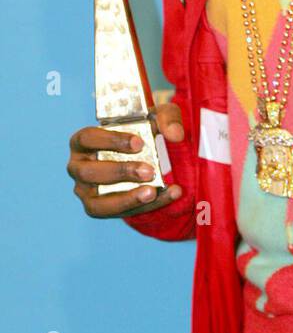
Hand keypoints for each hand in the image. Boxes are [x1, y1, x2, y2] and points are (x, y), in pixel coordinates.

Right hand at [67, 103, 185, 217]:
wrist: (148, 158)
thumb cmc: (142, 133)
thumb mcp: (156, 119)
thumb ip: (167, 119)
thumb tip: (175, 134)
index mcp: (83, 141)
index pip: (88, 138)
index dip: (111, 141)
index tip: (139, 143)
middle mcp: (78, 167)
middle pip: (89, 172)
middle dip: (120, 172)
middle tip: (149, 171)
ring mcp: (85, 191)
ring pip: (97, 202)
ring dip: (126, 198)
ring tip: (152, 192)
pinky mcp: (100, 209)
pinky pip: (117, 213)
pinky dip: (143, 207)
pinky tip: (167, 196)